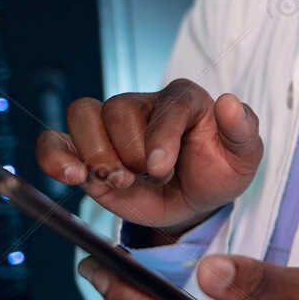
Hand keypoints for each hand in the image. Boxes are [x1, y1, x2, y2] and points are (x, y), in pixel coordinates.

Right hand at [36, 79, 261, 237]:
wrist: (195, 200)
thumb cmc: (219, 169)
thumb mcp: (244, 155)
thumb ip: (242, 128)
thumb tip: (229, 102)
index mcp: (184, 99)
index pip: (168, 105)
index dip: (160, 136)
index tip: (159, 169)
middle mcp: (144, 106)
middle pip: (118, 109)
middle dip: (131, 153)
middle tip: (150, 177)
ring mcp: (112, 128)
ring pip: (83, 115)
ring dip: (96, 154)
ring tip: (118, 180)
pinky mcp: (87, 152)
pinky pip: (55, 141)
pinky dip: (54, 156)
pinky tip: (72, 175)